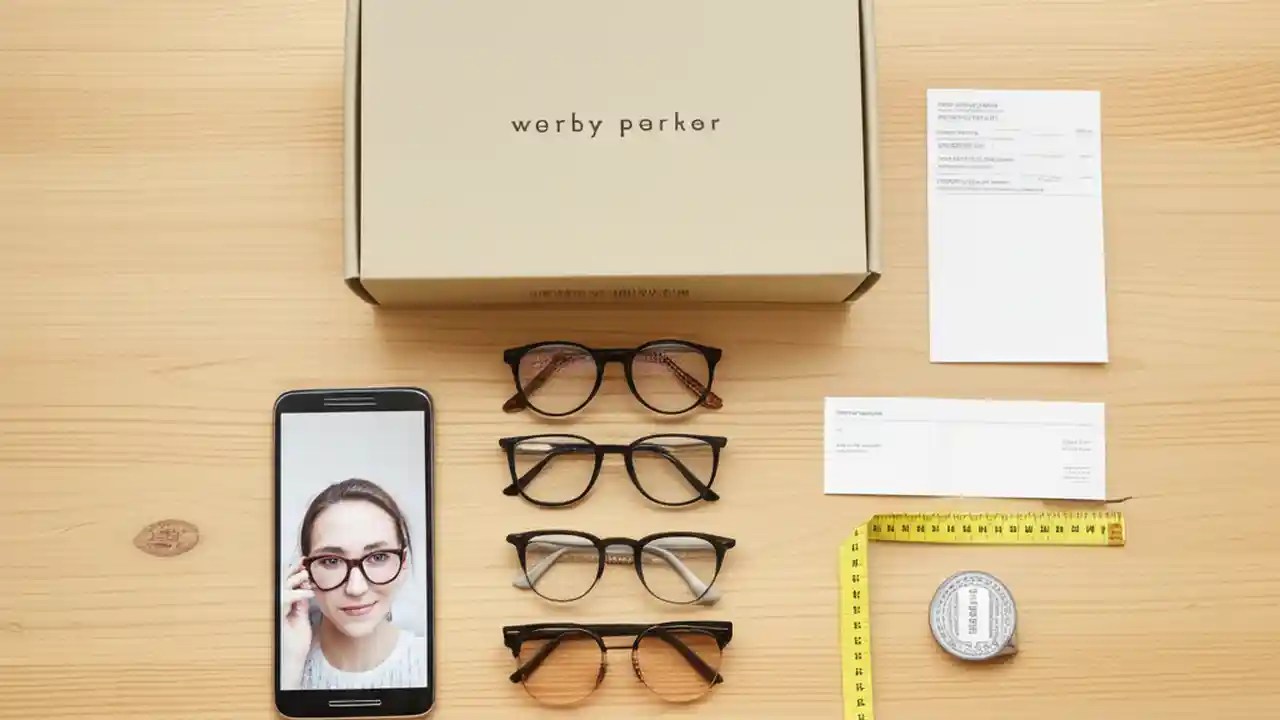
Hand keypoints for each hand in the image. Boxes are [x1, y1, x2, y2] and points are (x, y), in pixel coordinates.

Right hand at [280, 560, 313, 688]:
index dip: (292, 573)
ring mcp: (273, 611)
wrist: (292, 660)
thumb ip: (301, 605)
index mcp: (280, 607)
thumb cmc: (295, 644)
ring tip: (307, 576)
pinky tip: (309, 593)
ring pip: (281, 588)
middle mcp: (274, 608)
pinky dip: (298, 594)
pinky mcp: (276, 617)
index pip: (284, 585)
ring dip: (295, 580)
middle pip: (279, 583)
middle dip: (291, 571)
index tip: (303, 564)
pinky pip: (285, 599)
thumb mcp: (301, 619)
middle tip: (303, 563)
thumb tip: (305, 590)